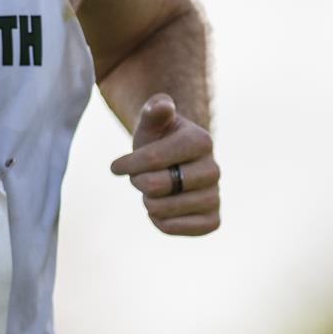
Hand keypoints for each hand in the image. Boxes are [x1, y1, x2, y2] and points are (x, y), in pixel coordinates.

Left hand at [109, 94, 219, 235]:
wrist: (176, 163)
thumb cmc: (159, 139)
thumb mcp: (153, 120)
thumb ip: (155, 109)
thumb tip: (162, 105)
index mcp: (201, 141)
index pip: (152, 159)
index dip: (128, 164)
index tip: (117, 166)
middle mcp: (214, 170)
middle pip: (154, 186)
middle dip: (138, 182)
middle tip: (141, 177)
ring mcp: (215, 196)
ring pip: (162, 209)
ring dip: (148, 202)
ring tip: (154, 191)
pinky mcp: (212, 220)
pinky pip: (176, 229)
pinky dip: (160, 222)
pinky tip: (162, 209)